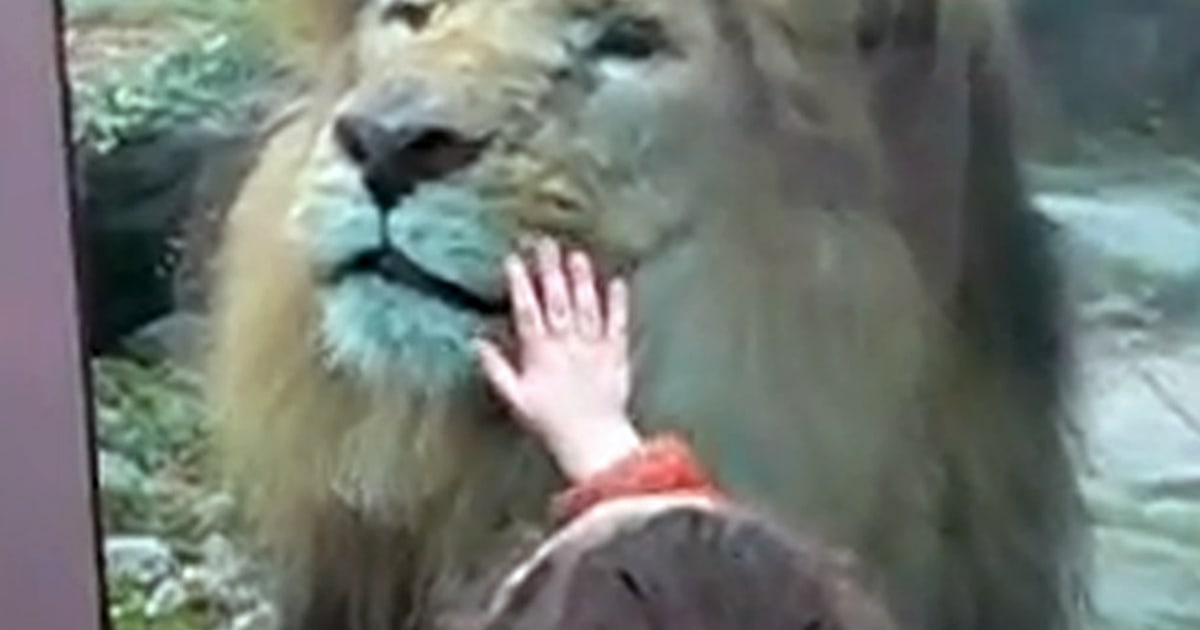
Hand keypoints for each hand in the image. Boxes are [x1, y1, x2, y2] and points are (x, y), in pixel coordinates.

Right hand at [475, 238, 641, 481]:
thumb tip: (476, 342)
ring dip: (582, 279)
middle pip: (557, 300)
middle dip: (550, 270)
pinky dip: (618, 303)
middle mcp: (566, 344)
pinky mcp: (616, 354)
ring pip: (586, 306)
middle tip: (546, 243)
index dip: (520, 284)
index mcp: (539, 353)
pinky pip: (618, 324)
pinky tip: (618, 281)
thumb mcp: (515, 399)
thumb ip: (496, 369)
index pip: (527, 311)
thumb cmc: (550, 422)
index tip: (513, 260)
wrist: (592, 441)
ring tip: (577, 255)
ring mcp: (593, 347)